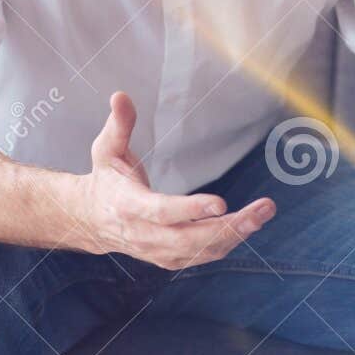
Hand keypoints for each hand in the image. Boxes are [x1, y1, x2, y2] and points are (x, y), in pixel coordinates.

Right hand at [75, 92, 274, 269]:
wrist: (91, 220)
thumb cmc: (106, 179)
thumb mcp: (106, 149)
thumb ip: (119, 124)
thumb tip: (120, 95)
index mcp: (128, 206)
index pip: (161, 211)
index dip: (190, 209)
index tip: (220, 203)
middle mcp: (143, 234)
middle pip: (189, 238)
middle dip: (228, 227)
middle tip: (261, 211)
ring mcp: (157, 250)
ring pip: (200, 250)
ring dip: (236, 234)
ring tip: (263, 214)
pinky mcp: (169, 258)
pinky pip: (202, 256)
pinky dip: (228, 242)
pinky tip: (250, 224)